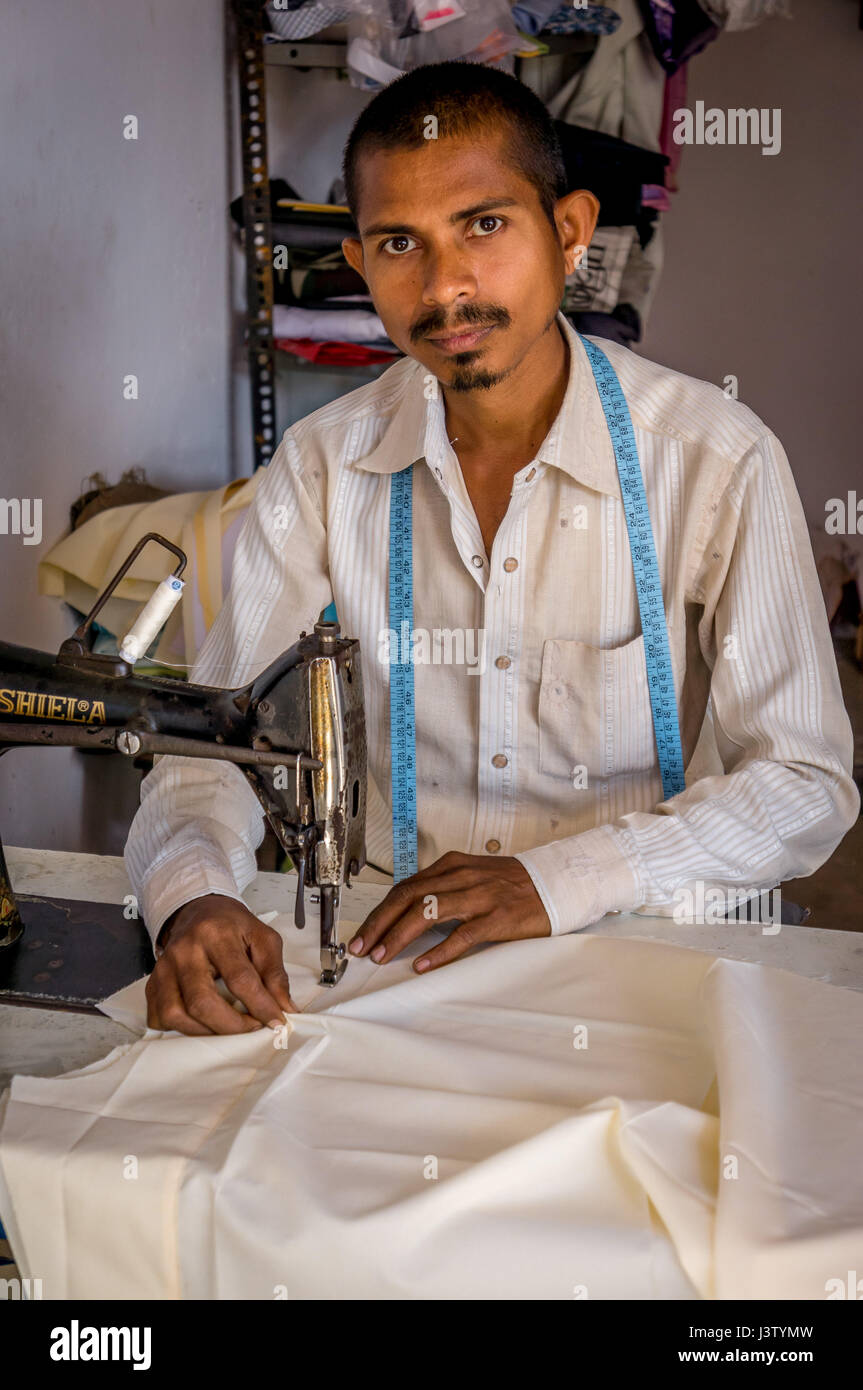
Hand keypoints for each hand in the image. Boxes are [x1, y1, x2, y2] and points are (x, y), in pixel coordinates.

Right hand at [145, 893, 298, 1035]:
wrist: (198, 910)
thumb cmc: (232, 925)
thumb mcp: (262, 937)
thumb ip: (275, 973)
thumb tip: (285, 1008)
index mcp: (215, 934)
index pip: (240, 979)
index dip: (261, 1006)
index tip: (277, 1022)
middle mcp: (184, 951)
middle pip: (201, 1003)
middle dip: (232, 1026)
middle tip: (253, 1027)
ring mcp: (163, 968)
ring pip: (175, 1014)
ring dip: (205, 1032)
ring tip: (229, 1027)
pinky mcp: (153, 982)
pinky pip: (158, 1017)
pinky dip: (180, 1029)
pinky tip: (202, 1023)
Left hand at [348, 851, 549, 972]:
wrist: (556, 883)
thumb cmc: (512, 884)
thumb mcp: (472, 876)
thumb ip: (442, 888)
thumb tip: (408, 910)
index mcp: (452, 866)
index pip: (405, 887)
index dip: (380, 912)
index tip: (363, 934)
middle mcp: (462, 877)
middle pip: (409, 897)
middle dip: (380, 924)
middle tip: (362, 947)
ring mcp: (480, 896)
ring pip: (428, 912)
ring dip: (400, 936)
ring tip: (383, 956)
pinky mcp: (498, 917)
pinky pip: (463, 934)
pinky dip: (439, 951)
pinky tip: (423, 964)